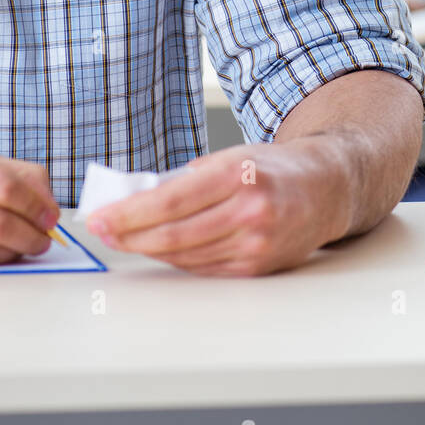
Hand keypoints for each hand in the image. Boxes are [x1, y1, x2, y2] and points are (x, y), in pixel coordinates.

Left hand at [85, 138, 351, 276]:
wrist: (325, 188)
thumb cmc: (272, 169)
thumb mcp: (230, 156)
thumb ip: (186, 178)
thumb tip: (135, 199)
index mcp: (238, 175)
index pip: (170, 202)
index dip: (128, 214)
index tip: (99, 217)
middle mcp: (250, 212)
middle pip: (173, 234)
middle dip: (128, 236)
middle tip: (101, 233)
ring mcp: (255, 244)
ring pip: (185, 255)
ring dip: (148, 250)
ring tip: (123, 240)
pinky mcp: (257, 268)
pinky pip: (203, 268)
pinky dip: (176, 260)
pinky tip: (158, 249)